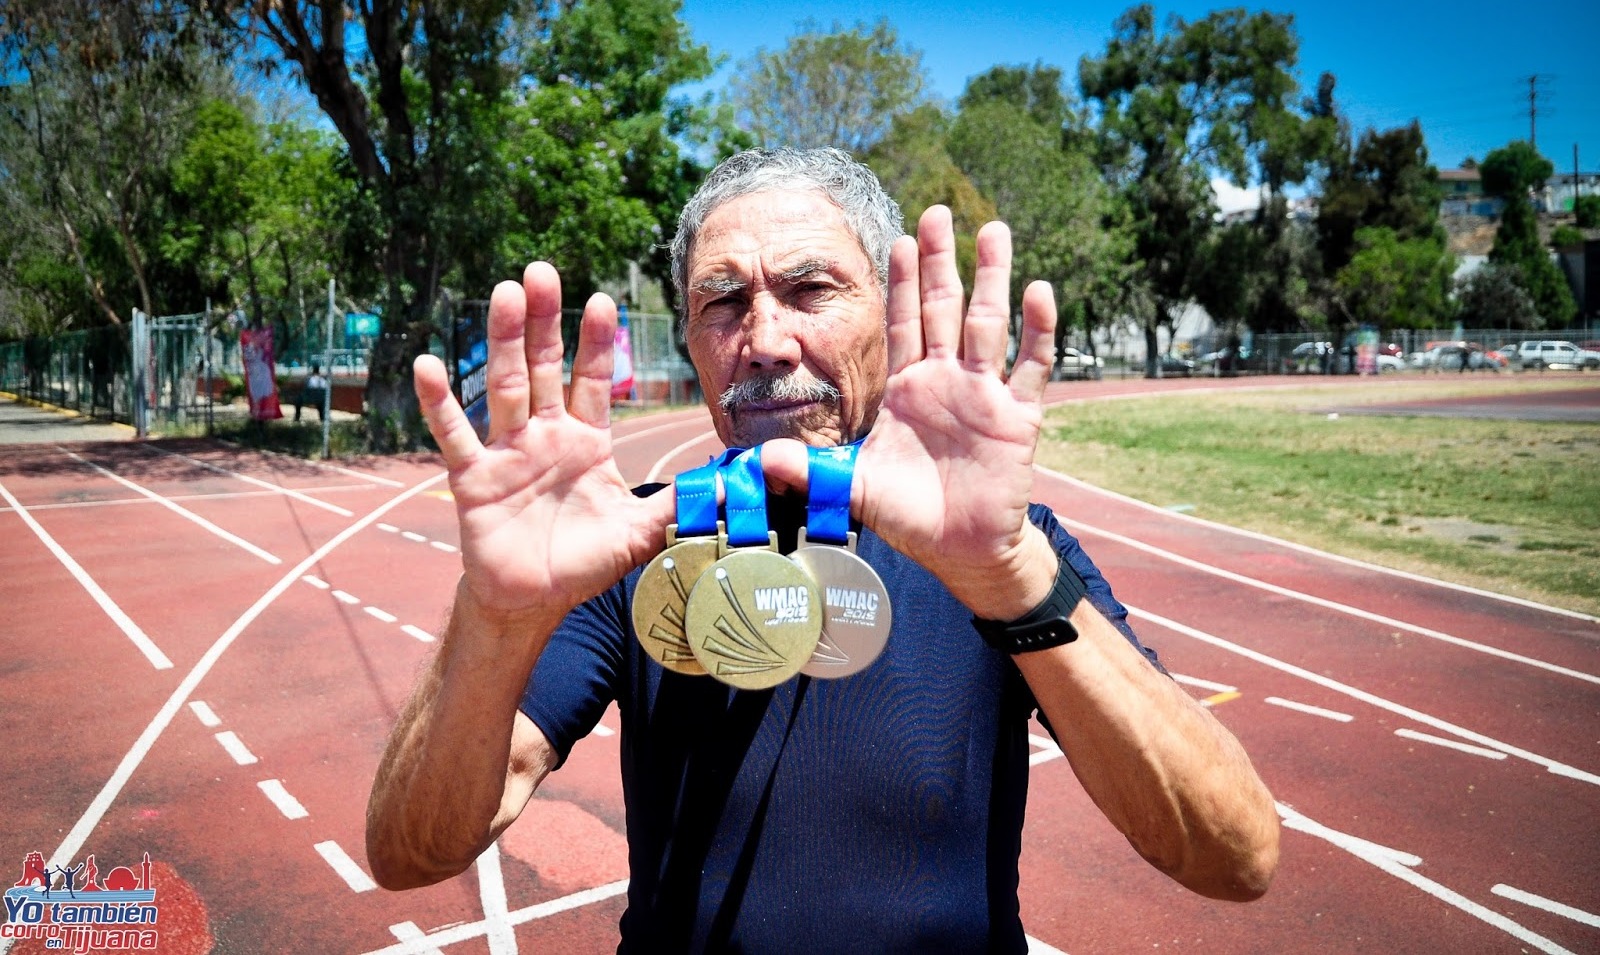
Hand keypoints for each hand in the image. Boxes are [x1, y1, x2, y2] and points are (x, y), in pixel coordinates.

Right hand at [414, 263, 673, 617]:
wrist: (533, 601)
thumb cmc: (584, 562)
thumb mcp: (640, 534)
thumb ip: (679, 505)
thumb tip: (730, 486)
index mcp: (585, 441)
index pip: (594, 381)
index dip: (598, 343)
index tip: (603, 300)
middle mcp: (545, 436)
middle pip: (544, 367)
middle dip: (545, 321)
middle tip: (543, 271)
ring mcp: (507, 452)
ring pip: (505, 387)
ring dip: (503, 340)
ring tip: (505, 294)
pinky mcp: (474, 478)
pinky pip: (453, 435)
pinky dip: (439, 402)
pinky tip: (428, 364)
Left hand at [819, 207, 1056, 614]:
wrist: (959, 551)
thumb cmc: (909, 515)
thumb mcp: (853, 488)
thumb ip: (811, 470)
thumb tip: (759, 458)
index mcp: (906, 389)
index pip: (902, 323)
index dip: (901, 282)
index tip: (898, 237)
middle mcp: (946, 382)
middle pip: (944, 308)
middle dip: (941, 260)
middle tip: (940, 210)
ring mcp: (984, 395)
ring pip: (989, 324)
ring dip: (993, 277)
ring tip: (995, 229)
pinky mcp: (1017, 419)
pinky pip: (1030, 367)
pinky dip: (1038, 331)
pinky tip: (1038, 291)